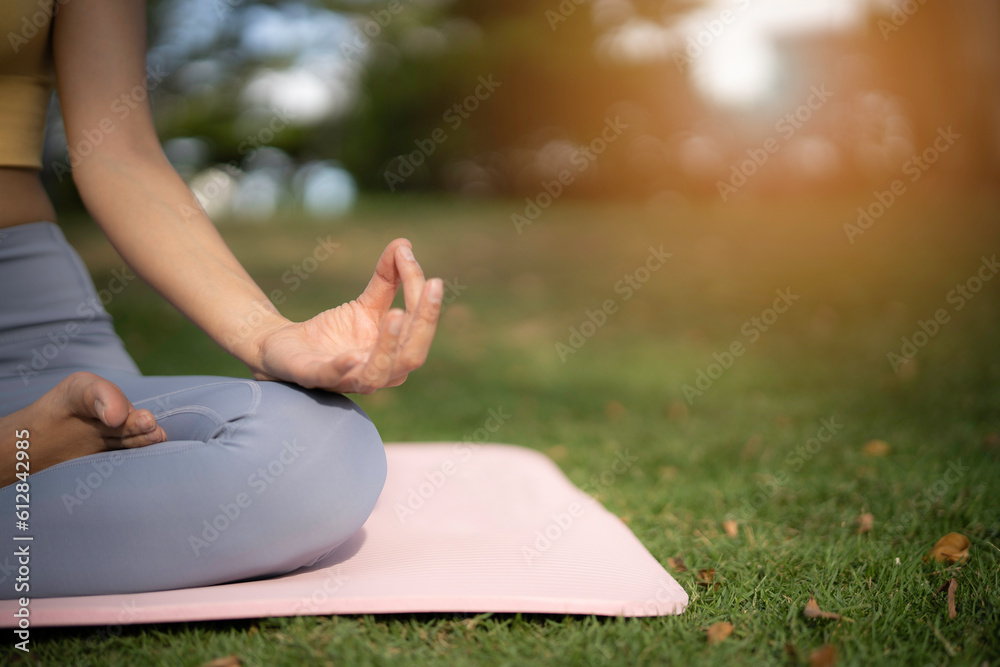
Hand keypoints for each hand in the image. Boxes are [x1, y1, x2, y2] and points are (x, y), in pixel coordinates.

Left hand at [251, 239, 442, 393]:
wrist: (288, 348)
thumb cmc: (335, 332)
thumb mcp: (366, 304)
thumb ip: (387, 279)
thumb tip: (404, 243)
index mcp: (396, 355)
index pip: (416, 326)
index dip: (419, 292)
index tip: (408, 255)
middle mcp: (380, 372)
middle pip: (412, 355)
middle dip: (424, 321)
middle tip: (432, 284)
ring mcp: (349, 379)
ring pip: (379, 372)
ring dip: (390, 344)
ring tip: (396, 313)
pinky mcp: (316, 378)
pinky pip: (333, 376)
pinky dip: (344, 367)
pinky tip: (352, 355)